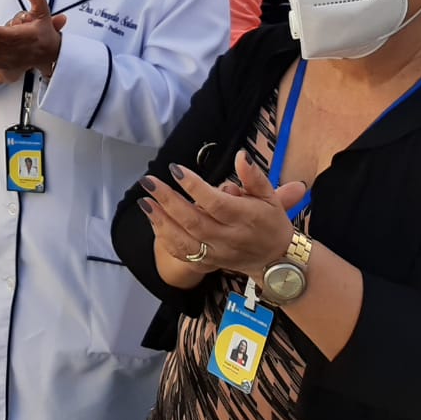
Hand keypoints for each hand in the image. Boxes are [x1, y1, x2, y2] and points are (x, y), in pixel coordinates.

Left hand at [138, 151, 306, 283]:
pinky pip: (183, 255)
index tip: (175, 169)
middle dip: (168, 201)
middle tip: (148, 182)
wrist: (276, 260)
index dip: (194, 186)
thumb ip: (254, 176)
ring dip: (161, 221)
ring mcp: (217, 253)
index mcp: (244, 218)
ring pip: (184, 241)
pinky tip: (153, 221)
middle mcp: (228, 237)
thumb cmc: (270, 222)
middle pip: (194, 221)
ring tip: (144, 202)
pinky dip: (165, 239)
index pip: (215, 202)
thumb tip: (241, 156)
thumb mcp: (269, 196)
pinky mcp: (208, 264)